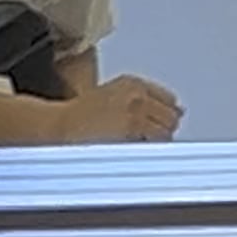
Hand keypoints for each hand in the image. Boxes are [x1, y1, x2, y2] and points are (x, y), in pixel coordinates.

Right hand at [62, 73, 182, 144]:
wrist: (59, 126)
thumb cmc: (80, 118)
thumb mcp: (113, 97)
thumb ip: (142, 103)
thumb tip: (176, 113)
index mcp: (133, 83)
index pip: (169, 99)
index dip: (166, 116)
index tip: (161, 126)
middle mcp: (137, 94)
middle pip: (172, 117)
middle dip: (164, 130)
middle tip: (146, 142)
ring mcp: (136, 111)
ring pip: (166, 133)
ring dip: (157, 144)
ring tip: (135, 148)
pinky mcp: (131, 130)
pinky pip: (154, 145)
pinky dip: (149, 152)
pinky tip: (131, 153)